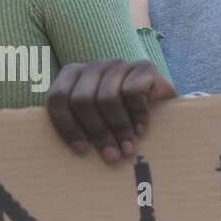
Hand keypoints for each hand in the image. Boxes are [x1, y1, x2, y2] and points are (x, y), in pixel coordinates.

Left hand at [45, 59, 175, 161]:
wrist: (163, 108)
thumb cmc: (120, 121)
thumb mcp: (93, 123)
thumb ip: (77, 128)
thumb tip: (75, 151)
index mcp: (72, 76)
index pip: (57, 98)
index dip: (67, 126)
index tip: (81, 149)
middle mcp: (94, 67)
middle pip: (82, 100)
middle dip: (96, 132)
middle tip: (110, 155)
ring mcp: (119, 65)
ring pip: (107, 98)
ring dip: (119, 129)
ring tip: (127, 149)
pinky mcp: (144, 67)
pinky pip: (132, 92)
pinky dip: (137, 115)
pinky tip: (140, 130)